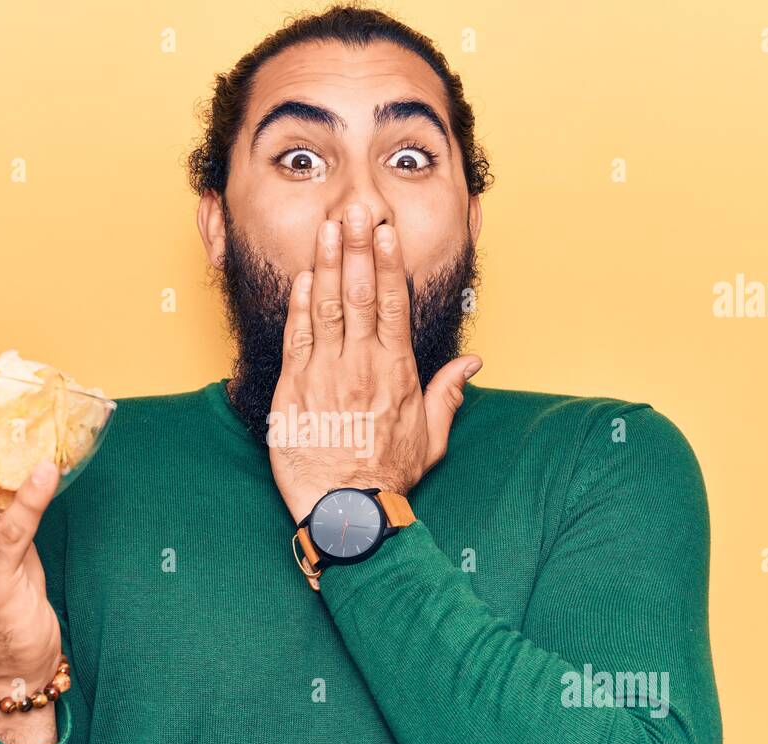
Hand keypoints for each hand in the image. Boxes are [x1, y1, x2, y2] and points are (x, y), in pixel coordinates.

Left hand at [268, 201, 481, 523]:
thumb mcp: (431, 437)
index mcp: (397, 372)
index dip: (389, 263)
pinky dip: (300, 305)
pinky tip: (305, 275)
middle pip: (361, 294)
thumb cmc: (388, 476)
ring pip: (327, 307)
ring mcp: (325, 374)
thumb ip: (448, 394)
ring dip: (328, 263)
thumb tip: (474, 364)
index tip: (386, 231)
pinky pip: (297, 337)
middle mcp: (362, 365)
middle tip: (356, 209)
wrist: (347, 510)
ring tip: (328, 226)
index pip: (394, 304)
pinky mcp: (294, 389)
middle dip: (358, 248)